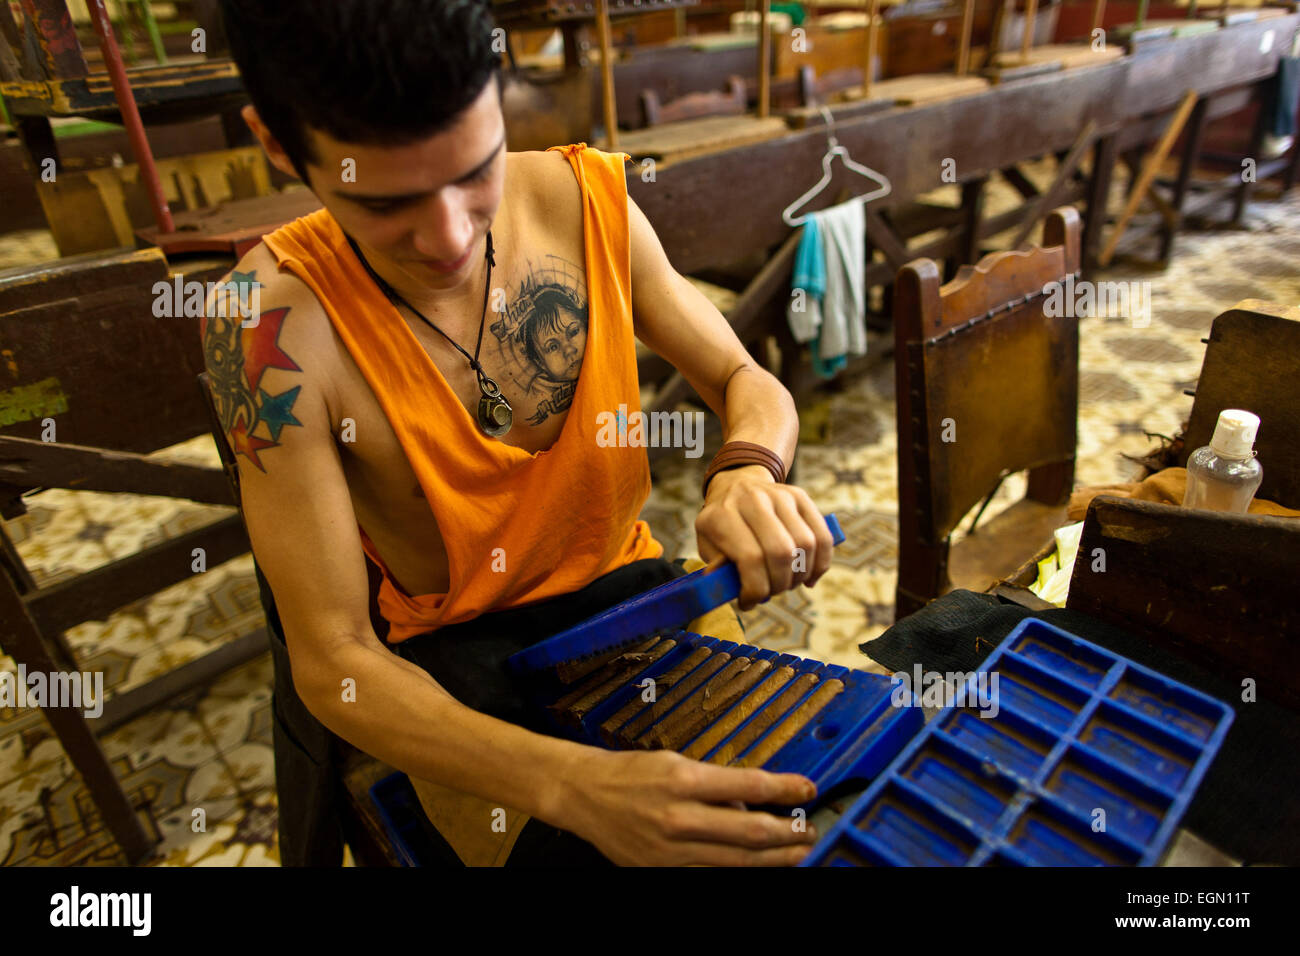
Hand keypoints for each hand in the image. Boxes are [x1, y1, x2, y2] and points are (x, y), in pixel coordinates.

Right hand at [554, 748, 818, 865]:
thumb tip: (751, 801)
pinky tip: (756, 864)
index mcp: (684, 780)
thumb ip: (714, 783)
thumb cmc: (629, 772)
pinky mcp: (662, 870)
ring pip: (736, 860)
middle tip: (811, 832)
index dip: (785, 789)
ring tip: (797, 854)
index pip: (749, 786)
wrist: (583, 794)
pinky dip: (738, 868)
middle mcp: (679, 817)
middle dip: (788, 834)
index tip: (808, 789)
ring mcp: (671, 850)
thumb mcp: (675, 761)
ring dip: (773, 859)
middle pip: (750, 832)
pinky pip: (709, 871)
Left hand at [695, 466, 833, 610]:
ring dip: (800, 576)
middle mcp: (752, 499)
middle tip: (771, 593)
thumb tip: (729, 589)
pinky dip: (820, 564)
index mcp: (722, 514)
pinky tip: (809, 578)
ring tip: (786, 584)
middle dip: (779, 584)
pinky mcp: (801, 496)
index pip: (750, 558)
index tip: (749, 603)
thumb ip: (718, 568)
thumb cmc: (722, 526)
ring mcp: (780, 495)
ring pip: (806, 545)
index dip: (755, 589)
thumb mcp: (708, 545)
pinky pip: (822, 536)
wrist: (736, 486)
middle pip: (781, 552)